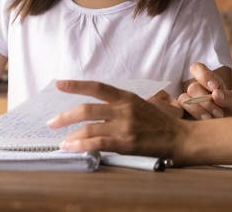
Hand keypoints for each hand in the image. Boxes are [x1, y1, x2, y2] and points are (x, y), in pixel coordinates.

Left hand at [47, 80, 188, 161]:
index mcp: (126, 96)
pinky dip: (81, 146)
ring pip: (89, 128)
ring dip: (71, 136)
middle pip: (86, 109)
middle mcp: (123, 108)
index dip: (76, 85)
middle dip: (64, 117)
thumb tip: (96, 112)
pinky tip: (72, 148)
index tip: (59, 84)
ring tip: (62, 141)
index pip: (97, 87)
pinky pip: (98, 143)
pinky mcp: (126, 142)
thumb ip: (119, 105)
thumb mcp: (140, 105)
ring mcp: (124, 126)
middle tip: (51, 123)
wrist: (180, 137)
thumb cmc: (160, 122)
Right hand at [179, 62, 231, 118]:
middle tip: (219, 113)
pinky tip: (201, 123)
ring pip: (185, 99)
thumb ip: (227, 97)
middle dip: (206, 101)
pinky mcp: (182, 115)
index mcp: (208, 81)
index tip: (215, 88)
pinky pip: (178, 112)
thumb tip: (215, 94)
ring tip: (211, 119)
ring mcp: (188, 102)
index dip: (204, 76)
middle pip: (193, 87)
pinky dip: (191, 116)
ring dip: (198, 110)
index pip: (197, 69)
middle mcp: (196, 90)